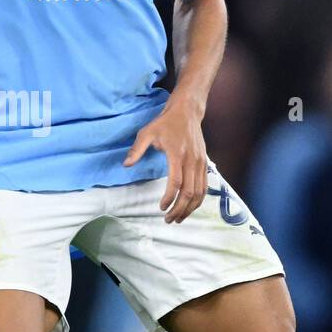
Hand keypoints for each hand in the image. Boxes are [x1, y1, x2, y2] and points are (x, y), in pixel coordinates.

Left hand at [123, 93, 207, 222]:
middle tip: (168, 219)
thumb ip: (136, 149)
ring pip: (199, 192)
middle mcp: (192, 161)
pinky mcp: (205, 164)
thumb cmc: (165, 123)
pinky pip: (204, 187)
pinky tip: (189, 207)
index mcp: (177, 155)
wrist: (187, 112)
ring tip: (178, 218)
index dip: (169, 198)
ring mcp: (201, 163)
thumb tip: (126, 165)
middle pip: (189, 192)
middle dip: (179, 209)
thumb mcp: (147, 132)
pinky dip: (198, 200)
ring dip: (190, 208)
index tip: (161, 207)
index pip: (176, 182)